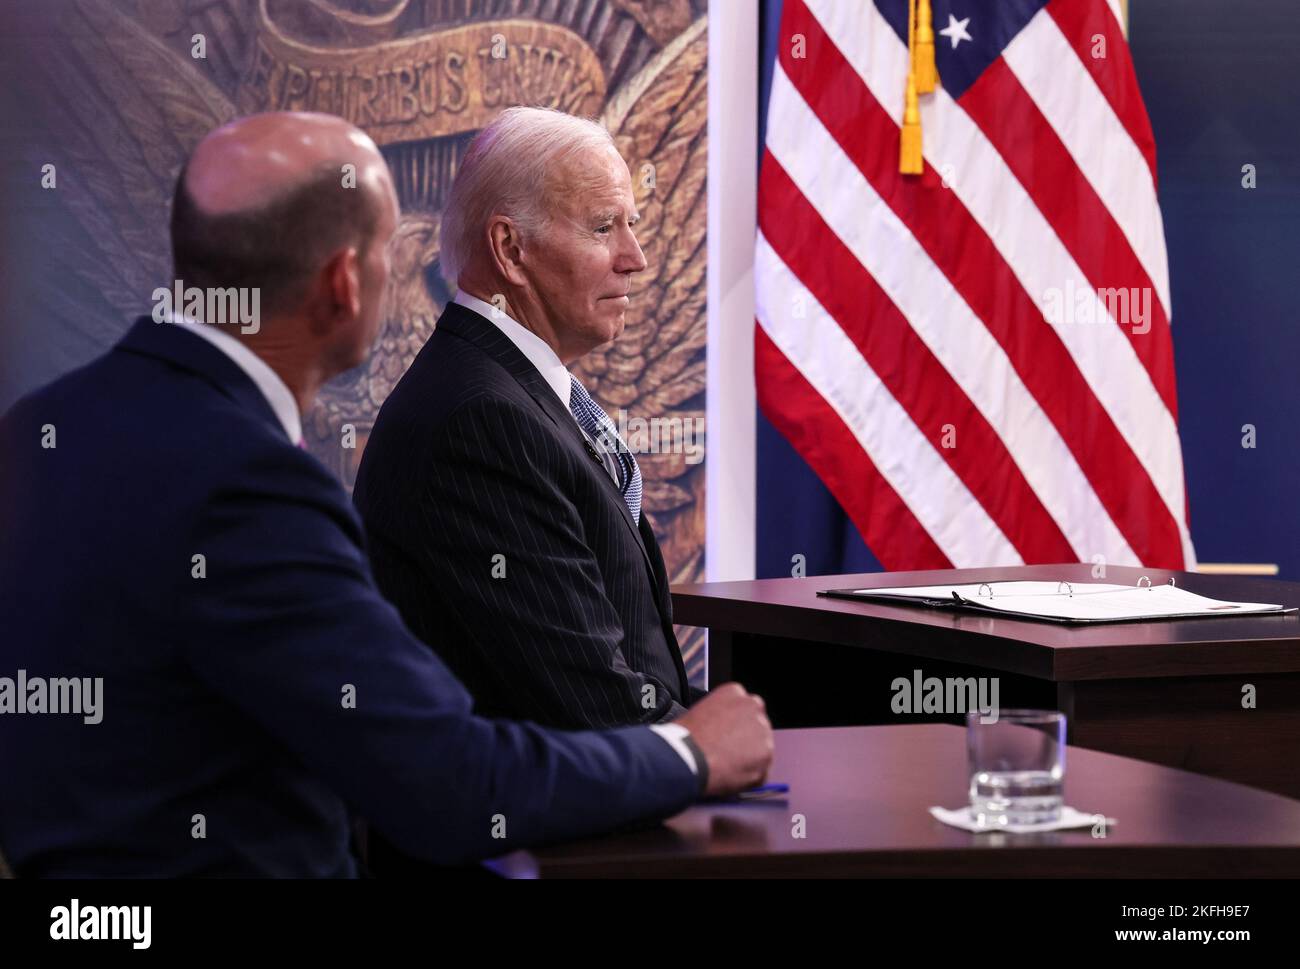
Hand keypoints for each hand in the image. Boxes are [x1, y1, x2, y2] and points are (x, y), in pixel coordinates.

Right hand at [675, 682, 772, 796]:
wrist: (686, 757)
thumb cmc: (683, 737)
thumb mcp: (697, 712)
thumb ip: (717, 715)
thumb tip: (720, 729)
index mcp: (734, 692)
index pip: (744, 707)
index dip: (735, 724)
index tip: (728, 735)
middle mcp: (753, 706)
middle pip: (757, 725)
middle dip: (747, 739)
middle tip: (728, 752)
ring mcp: (763, 731)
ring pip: (761, 748)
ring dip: (749, 758)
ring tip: (726, 767)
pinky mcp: (766, 755)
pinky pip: (762, 770)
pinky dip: (750, 777)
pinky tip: (731, 777)